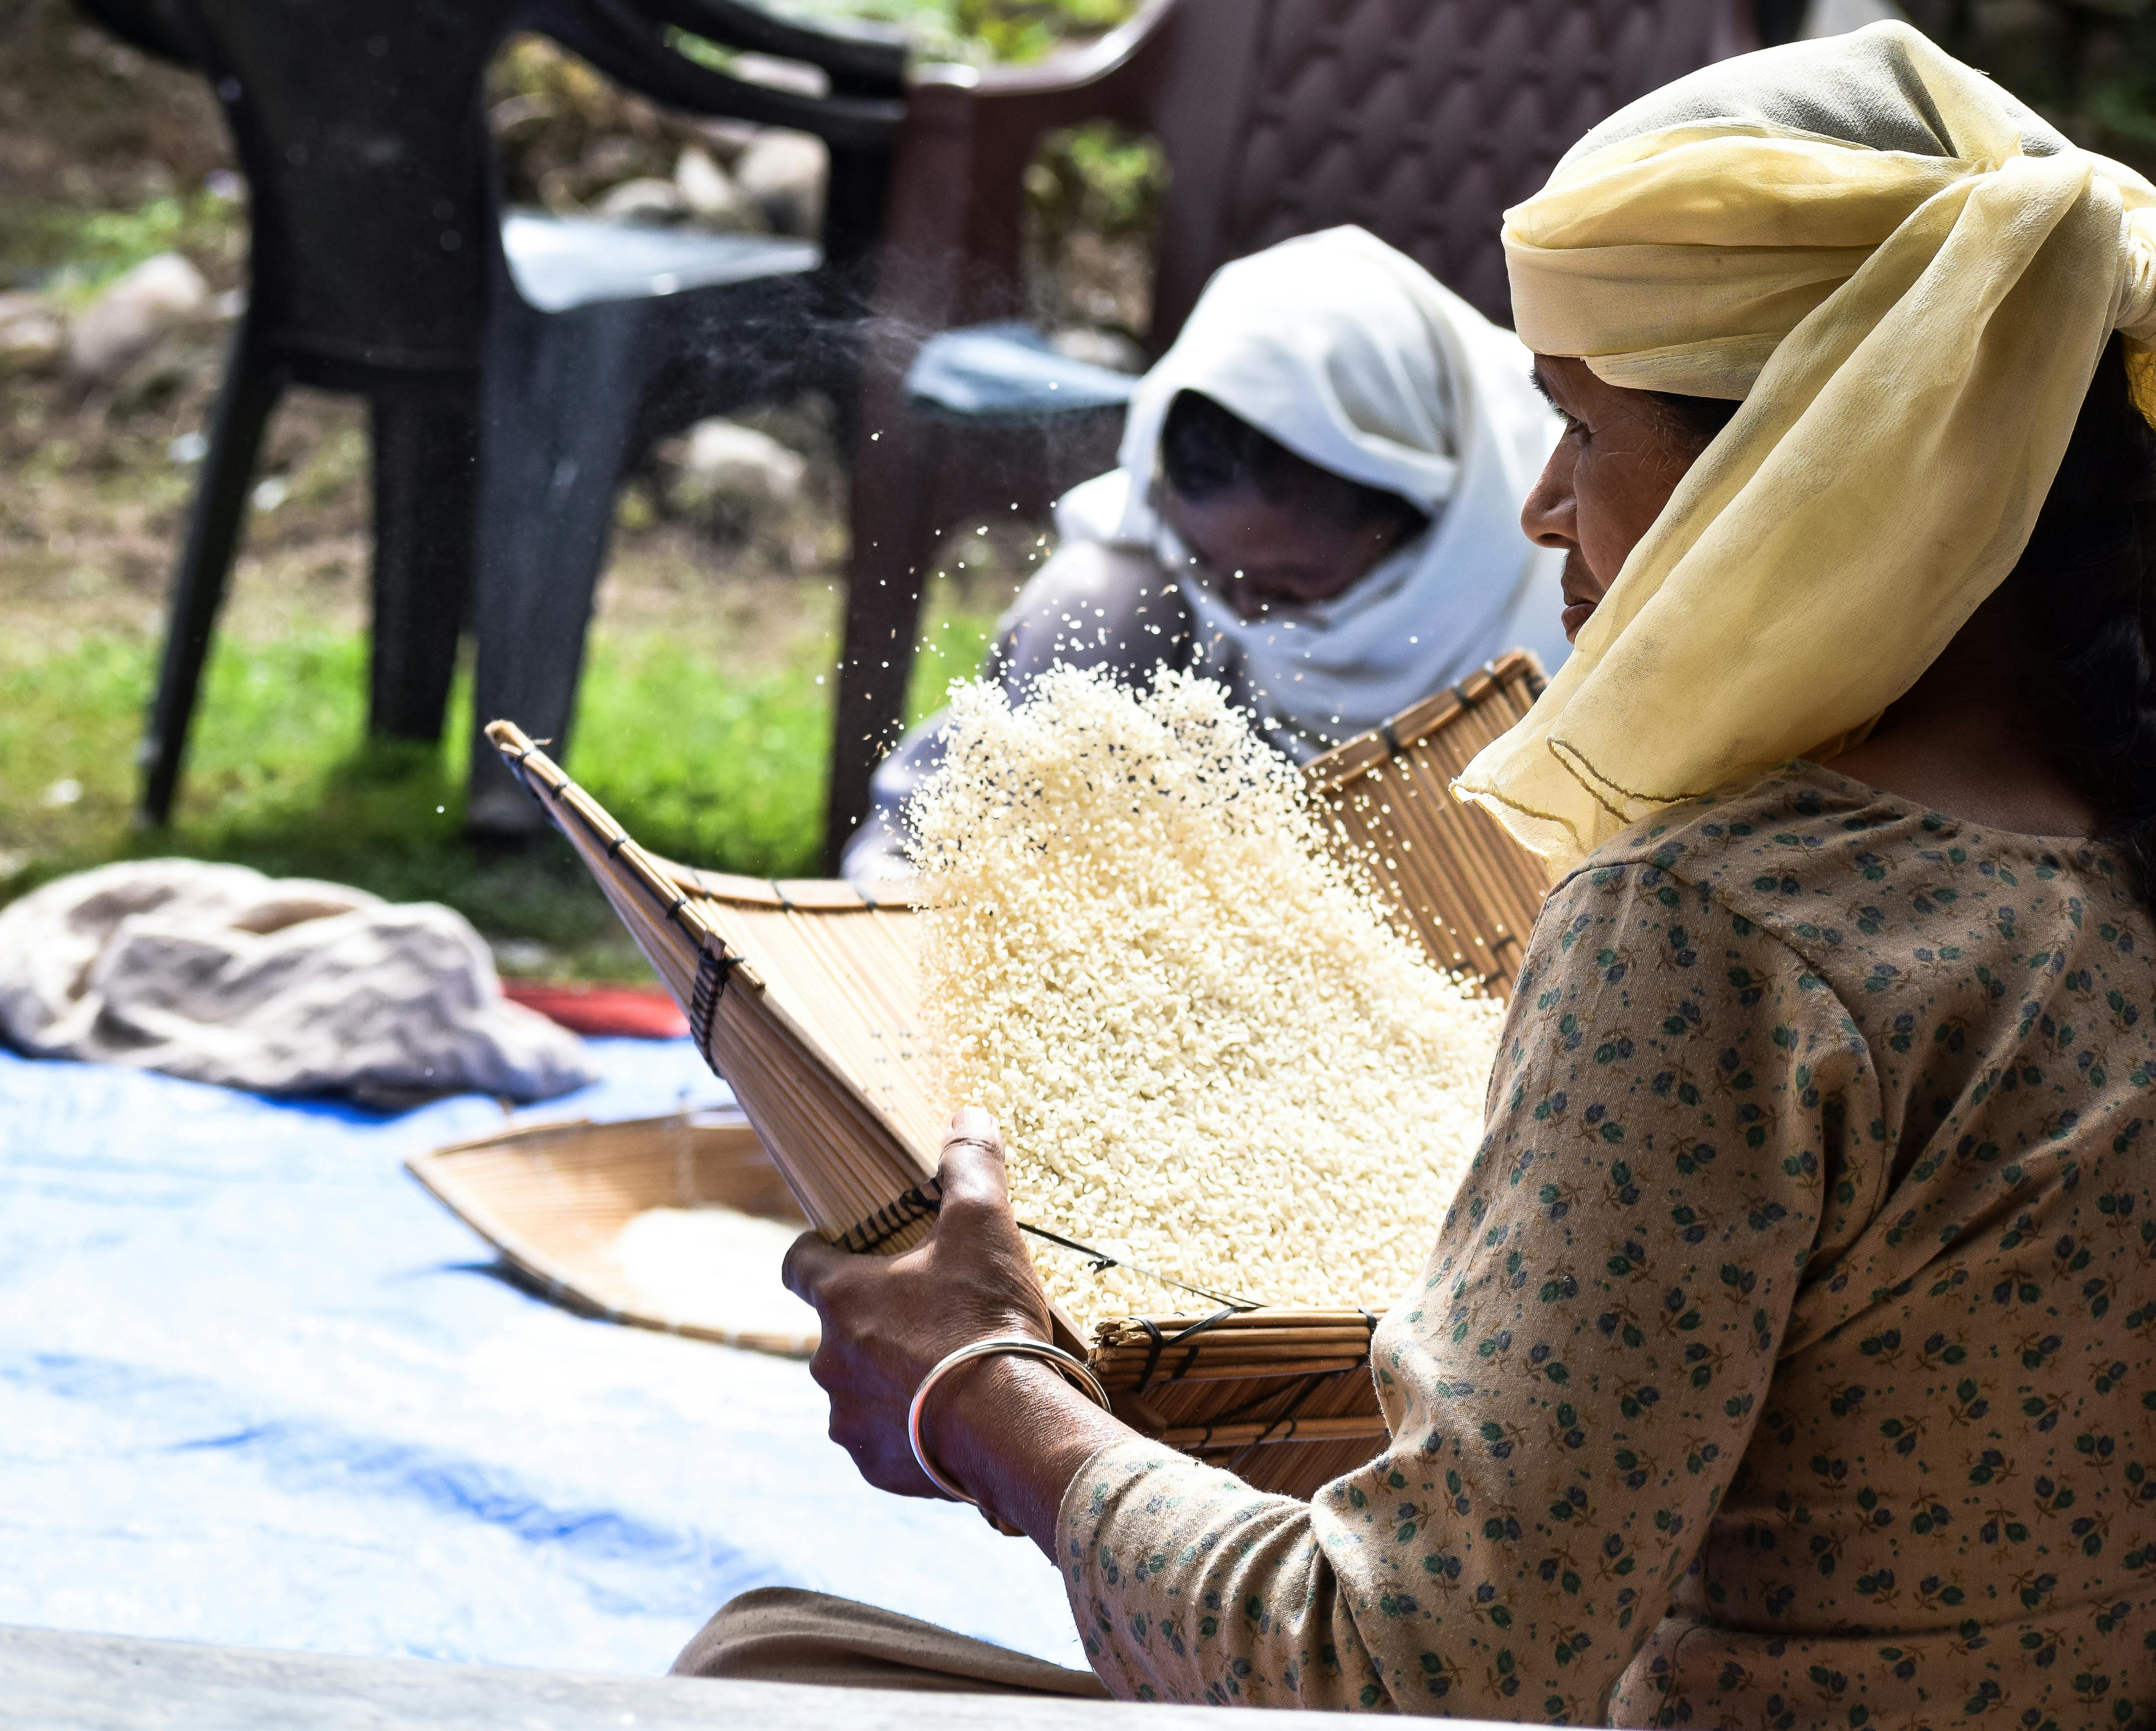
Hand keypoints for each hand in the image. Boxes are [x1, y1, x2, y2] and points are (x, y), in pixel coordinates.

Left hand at [782, 1107, 1054, 1500]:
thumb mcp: (984, 1223)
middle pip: (836, 1329)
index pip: (796, 1265)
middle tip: (929, 1315)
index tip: (841, 1251)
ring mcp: (848, 1417)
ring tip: (945, 1373)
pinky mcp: (876, 1465)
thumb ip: (969, 1164)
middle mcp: (829, 1360)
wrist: (1009, 1427)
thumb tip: (966, 1116)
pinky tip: (948, 1420)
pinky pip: (882, 1440)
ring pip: (857, 1387)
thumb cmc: (985, 1318)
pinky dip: (906, 1429)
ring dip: (888, 1377)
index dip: (817, 1253)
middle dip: (873, 1321)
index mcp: (841, 1298)